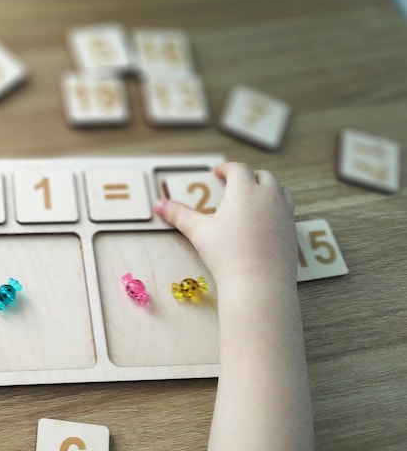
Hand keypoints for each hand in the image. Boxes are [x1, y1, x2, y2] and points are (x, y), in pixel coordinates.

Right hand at [155, 162, 297, 287]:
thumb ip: (179, 215)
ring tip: (254, 198)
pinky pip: (287, 210)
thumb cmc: (226, 254)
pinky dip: (276, 208)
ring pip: (280, 190)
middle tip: (235, 185)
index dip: (227, 168)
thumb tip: (158, 204)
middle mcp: (268, 196)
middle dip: (248, 177)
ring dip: (267, 189)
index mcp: (244, 190)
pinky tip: (265, 222)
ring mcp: (285, 212)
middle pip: (262, 176)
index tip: (218, 173)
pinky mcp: (293, 230)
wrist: (259, 282)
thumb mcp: (198, 232)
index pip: (238, 169)